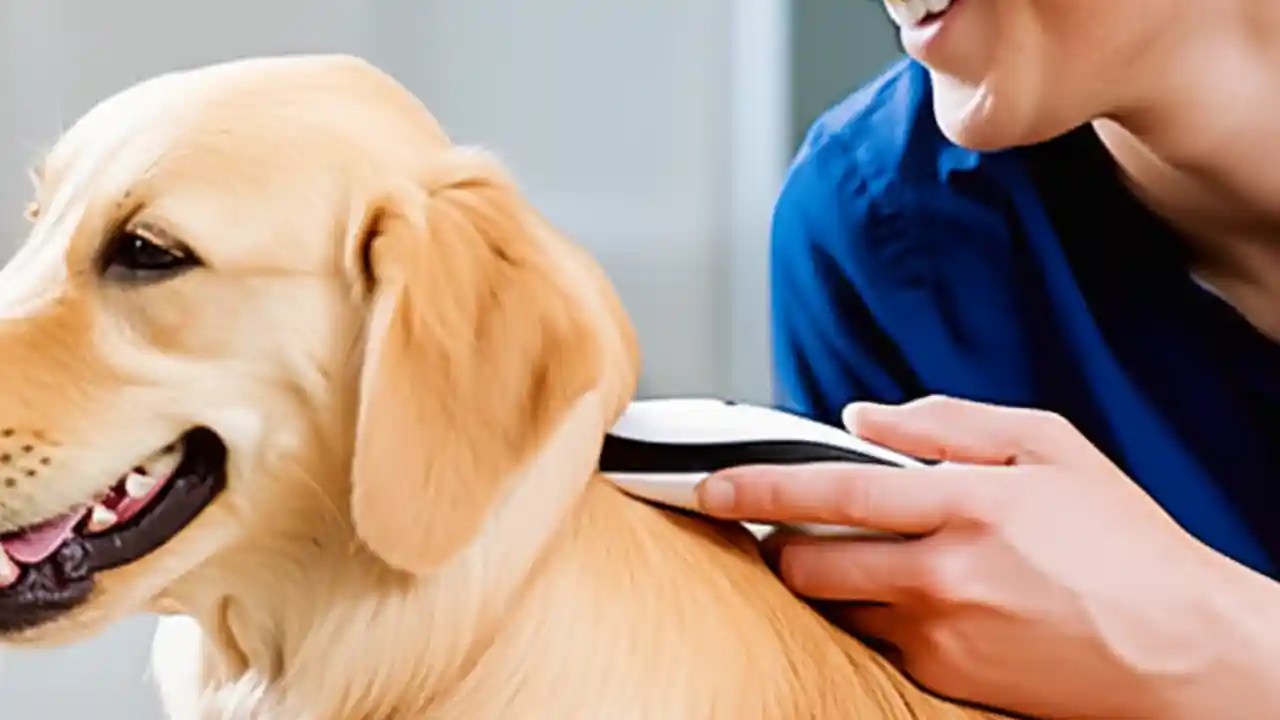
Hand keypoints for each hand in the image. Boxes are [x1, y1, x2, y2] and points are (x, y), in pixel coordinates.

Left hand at [695, 395, 1279, 718]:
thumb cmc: (1121, 541)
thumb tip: (861, 417)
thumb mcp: (1049, 448)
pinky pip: (877, 643)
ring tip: (866, 561)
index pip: (832, 488)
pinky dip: (874, 617)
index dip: (759, 486)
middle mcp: (943, 572)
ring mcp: (941, 633)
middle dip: (782, 545)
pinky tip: (917, 601)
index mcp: (967, 501)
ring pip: (836, 606)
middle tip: (789, 532)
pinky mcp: (946, 679)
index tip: (711, 486)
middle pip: (810, 561)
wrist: (1181, 650)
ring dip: (826, 582)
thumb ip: (947, 422)